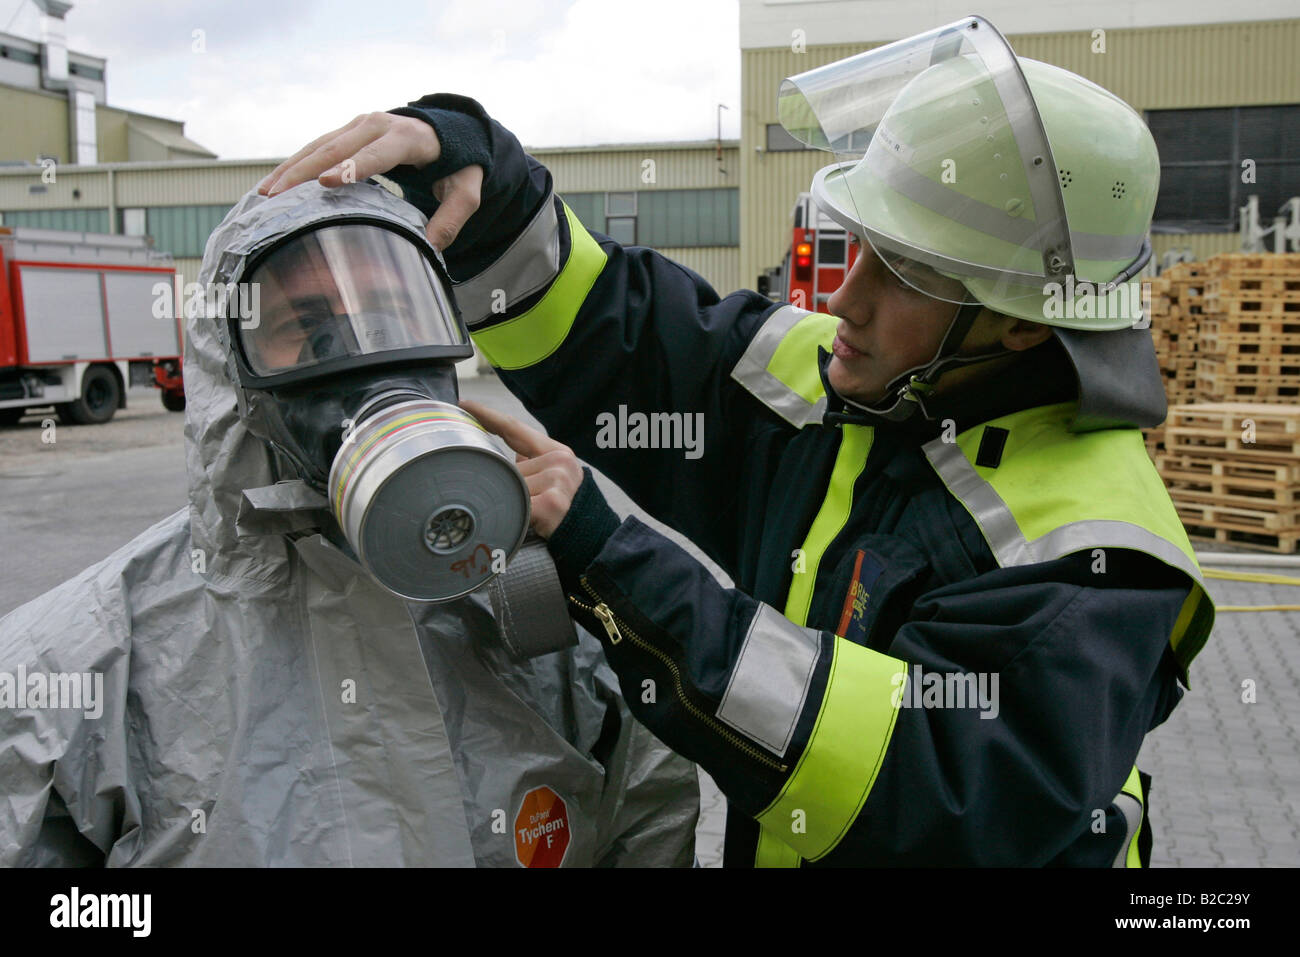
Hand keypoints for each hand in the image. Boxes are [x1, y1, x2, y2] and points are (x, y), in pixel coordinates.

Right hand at [256, 112, 483, 250]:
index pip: (378, 154)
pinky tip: (272, 185)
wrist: (449, 132)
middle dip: (304, 172)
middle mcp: (378, 125)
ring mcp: (358, 125)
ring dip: (290, 169)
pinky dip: (292, 165)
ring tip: (264, 194)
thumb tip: (431, 248)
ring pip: (318, 146)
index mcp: (408, 137)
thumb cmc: (457, 166)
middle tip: (277, 196)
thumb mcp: (466, 192)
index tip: (326, 183)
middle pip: (336, 148)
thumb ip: (452, 219)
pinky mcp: (346, 132)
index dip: (353, 167)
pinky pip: (315, 148)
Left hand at [461, 400, 581, 538]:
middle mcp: (560, 461)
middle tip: (525, 502)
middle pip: (510, 466)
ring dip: (514, 501)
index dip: (488, 416)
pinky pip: (518, 503)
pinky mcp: (552, 501)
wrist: (588, 537)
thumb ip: (532, 462)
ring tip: (532, 513)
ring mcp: (557, 480)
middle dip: (509, 484)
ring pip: (511, 485)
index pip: (515, 428)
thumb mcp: (551, 478)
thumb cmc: (563, 509)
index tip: (464, 406)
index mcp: (557, 451)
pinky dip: (516, 514)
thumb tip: (512, 454)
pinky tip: (527, 520)